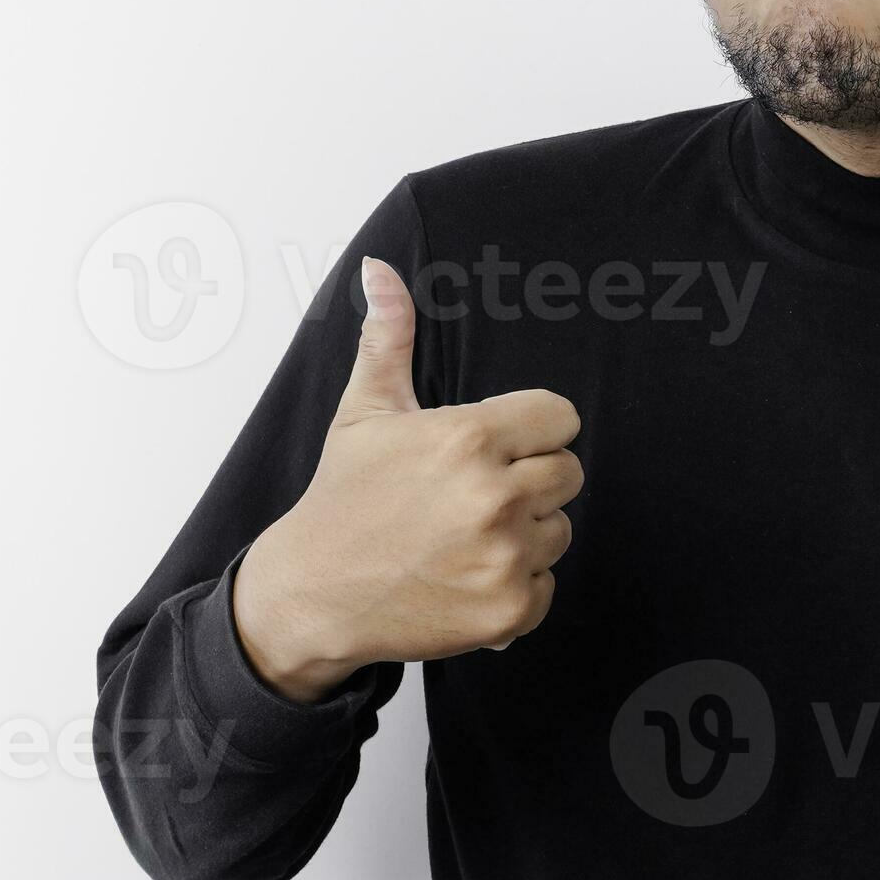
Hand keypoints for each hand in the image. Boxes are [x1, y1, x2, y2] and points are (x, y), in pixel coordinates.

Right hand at [233, 258, 582, 701]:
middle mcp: (494, 495)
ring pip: (559, 530)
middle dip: (528, 481)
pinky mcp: (509, 609)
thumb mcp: (364, 412)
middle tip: (471, 497)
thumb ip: (388, 338)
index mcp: (468, 438)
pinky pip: (548, 584)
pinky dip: (515, 587)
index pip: (560, 419)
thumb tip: (380, 269)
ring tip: (463, 538)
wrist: (311, 595)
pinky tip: (465, 578)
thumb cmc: (342, 499)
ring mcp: (504, 556)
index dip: (530, 432)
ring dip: (524, 535)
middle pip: (568, 473)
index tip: (494, 450)